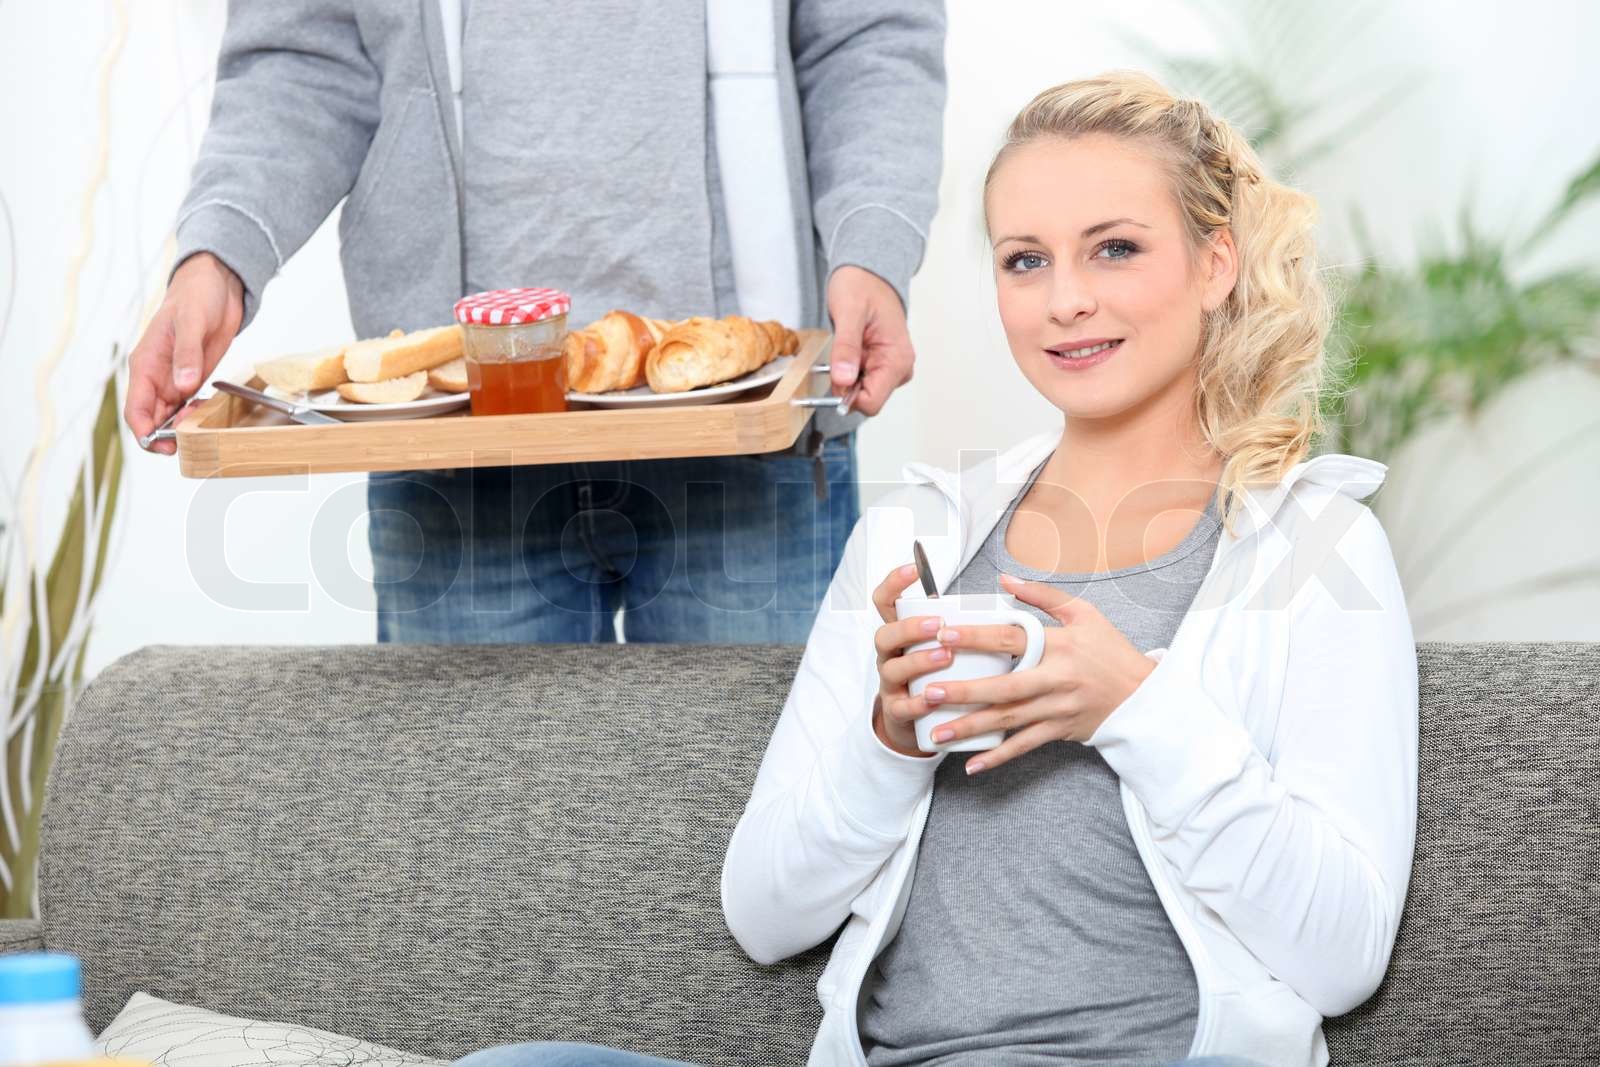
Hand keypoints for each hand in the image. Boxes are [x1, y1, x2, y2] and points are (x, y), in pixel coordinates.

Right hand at [124, 252, 243, 453]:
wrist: (216, 285)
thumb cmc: (195, 296)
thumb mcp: (191, 322)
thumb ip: (187, 355)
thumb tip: (183, 385)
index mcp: (146, 365)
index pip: (136, 409)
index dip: (144, 431)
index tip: (160, 444)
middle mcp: (157, 377)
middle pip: (153, 419)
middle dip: (168, 436)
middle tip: (192, 438)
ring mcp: (175, 380)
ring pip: (171, 417)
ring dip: (184, 428)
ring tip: (202, 427)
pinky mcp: (194, 379)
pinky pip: (189, 406)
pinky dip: (197, 416)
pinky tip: (209, 414)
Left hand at [825, 265, 913, 416]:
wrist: (868, 273)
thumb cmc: (862, 286)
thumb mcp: (849, 313)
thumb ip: (846, 348)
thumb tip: (843, 381)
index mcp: (897, 359)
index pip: (871, 402)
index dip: (846, 395)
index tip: (834, 373)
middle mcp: (899, 368)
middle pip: (866, 400)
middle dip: (845, 384)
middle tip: (839, 354)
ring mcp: (892, 368)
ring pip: (861, 392)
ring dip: (845, 376)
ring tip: (845, 346)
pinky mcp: (882, 366)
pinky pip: (860, 381)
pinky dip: (847, 370)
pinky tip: (848, 350)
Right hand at [869, 561, 948, 757]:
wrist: (921, 724)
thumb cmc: (941, 674)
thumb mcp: (944, 644)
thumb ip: (965, 621)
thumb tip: (1008, 588)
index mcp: (901, 634)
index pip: (885, 602)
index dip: (894, 583)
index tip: (915, 568)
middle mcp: (891, 656)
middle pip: (884, 635)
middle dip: (909, 627)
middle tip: (938, 624)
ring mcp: (891, 684)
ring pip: (893, 669)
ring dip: (918, 662)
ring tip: (945, 657)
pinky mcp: (898, 712)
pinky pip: (902, 707)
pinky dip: (918, 703)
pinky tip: (933, 699)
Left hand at [924, 573, 1158, 774]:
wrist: (1144, 697)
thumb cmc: (1111, 651)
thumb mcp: (1085, 614)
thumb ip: (1043, 596)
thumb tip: (1004, 579)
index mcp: (1060, 645)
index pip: (1010, 640)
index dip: (976, 638)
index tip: (943, 637)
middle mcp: (1057, 679)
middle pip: (1004, 688)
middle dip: (964, 692)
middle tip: (928, 694)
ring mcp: (1058, 709)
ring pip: (1008, 721)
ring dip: (970, 729)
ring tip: (936, 734)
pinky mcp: (1060, 731)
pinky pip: (1024, 747)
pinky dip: (998, 757)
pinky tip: (971, 766)